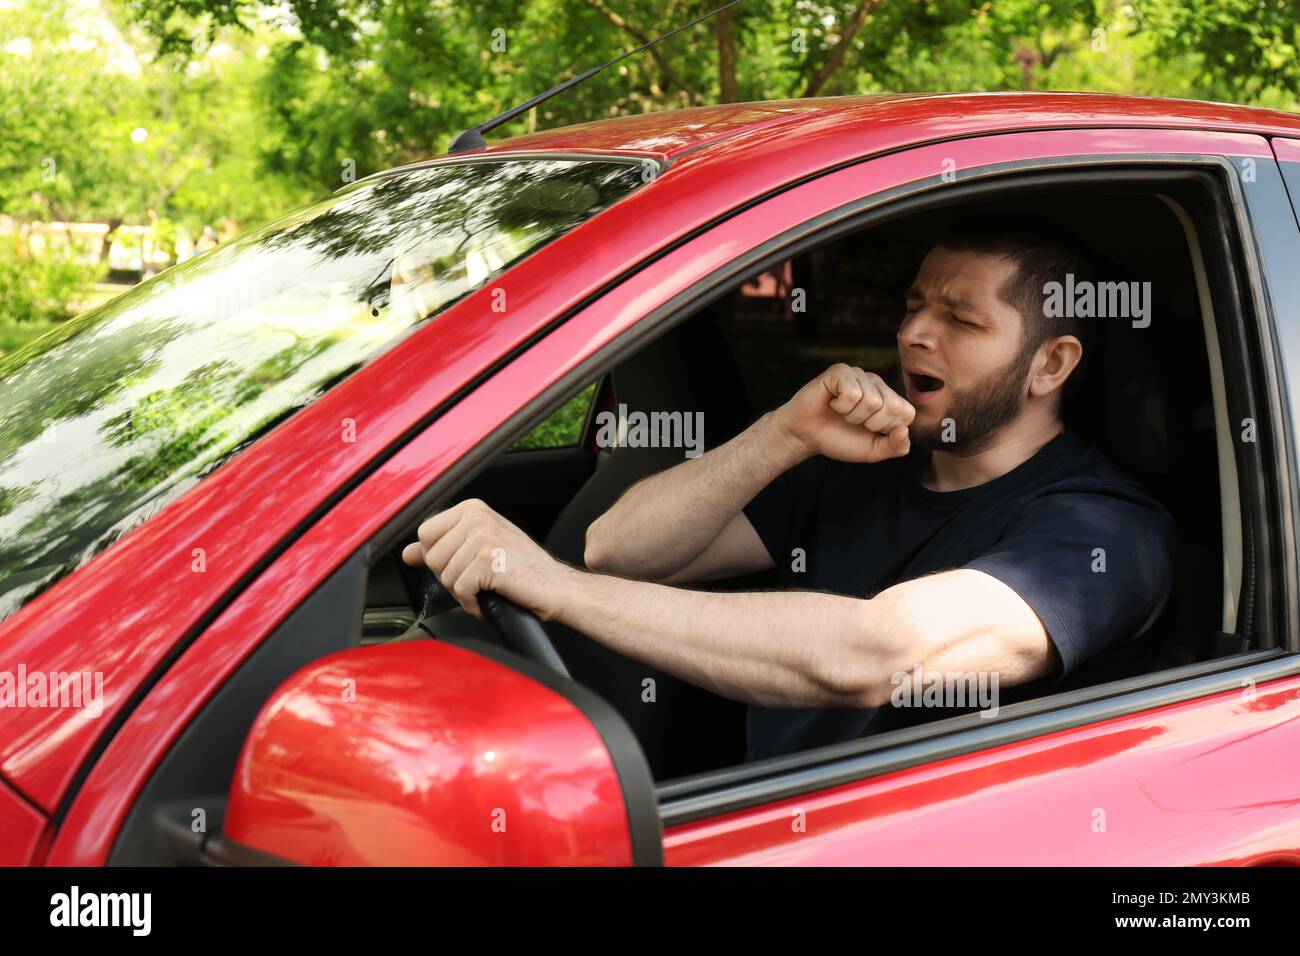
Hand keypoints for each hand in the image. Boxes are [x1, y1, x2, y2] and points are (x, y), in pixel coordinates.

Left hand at [400, 499, 570, 620]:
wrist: (554, 585)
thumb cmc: (522, 568)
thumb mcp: (479, 547)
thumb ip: (441, 547)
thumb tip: (407, 553)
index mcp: (472, 509)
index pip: (425, 534)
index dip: (439, 558)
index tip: (463, 564)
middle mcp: (477, 518)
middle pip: (431, 557)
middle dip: (450, 577)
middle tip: (478, 578)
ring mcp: (482, 537)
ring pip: (444, 577)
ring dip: (463, 592)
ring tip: (486, 587)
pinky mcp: (487, 561)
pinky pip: (460, 591)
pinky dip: (472, 604)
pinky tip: (488, 599)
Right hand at [772, 363, 914, 462]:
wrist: (805, 435)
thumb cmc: (838, 439)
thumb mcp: (872, 450)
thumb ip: (895, 447)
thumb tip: (904, 430)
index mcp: (888, 399)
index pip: (907, 413)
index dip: (887, 429)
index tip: (868, 429)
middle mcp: (877, 383)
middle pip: (892, 406)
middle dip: (870, 423)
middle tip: (853, 421)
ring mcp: (859, 374)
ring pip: (872, 401)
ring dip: (852, 416)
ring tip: (841, 412)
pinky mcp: (840, 371)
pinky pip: (852, 392)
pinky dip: (840, 406)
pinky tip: (832, 403)